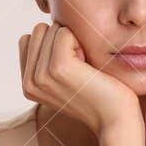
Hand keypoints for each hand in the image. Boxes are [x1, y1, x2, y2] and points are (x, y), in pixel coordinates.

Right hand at [19, 22, 140, 136]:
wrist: (118, 119)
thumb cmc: (102, 93)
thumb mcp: (69, 76)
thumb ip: (50, 57)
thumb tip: (47, 26)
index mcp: (28, 84)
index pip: (30, 38)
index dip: (56, 44)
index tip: (74, 67)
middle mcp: (29, 82)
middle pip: (40, 31)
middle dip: (64, 39)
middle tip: (82, 67)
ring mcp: (41, 75)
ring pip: (52, 29)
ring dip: (75, 40)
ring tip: (86, 68)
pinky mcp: (58, 68)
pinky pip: (64, 32)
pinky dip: (81, 39)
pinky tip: (90, 64)